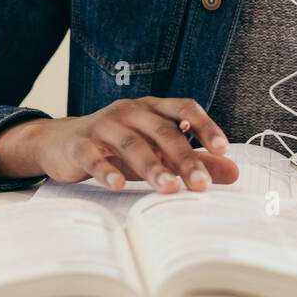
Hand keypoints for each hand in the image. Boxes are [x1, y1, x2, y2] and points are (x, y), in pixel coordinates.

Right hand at [0, 97, 237, 192]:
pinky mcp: (80, 144)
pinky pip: (93, 156)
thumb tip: (234, 172)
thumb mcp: (157, 152)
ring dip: (151, 167)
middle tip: (201, 184)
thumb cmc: (118, 147)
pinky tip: (116, 186)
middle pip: (162, 131)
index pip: (184, 108)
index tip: (223, 149)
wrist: (62, 142)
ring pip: (131, 144)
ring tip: (169, 188)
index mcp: (153, 107)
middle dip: (184, 158)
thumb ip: (194, 159)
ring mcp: (104, 125)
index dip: (205, 126)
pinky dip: (105, 170)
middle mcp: (130, 110)